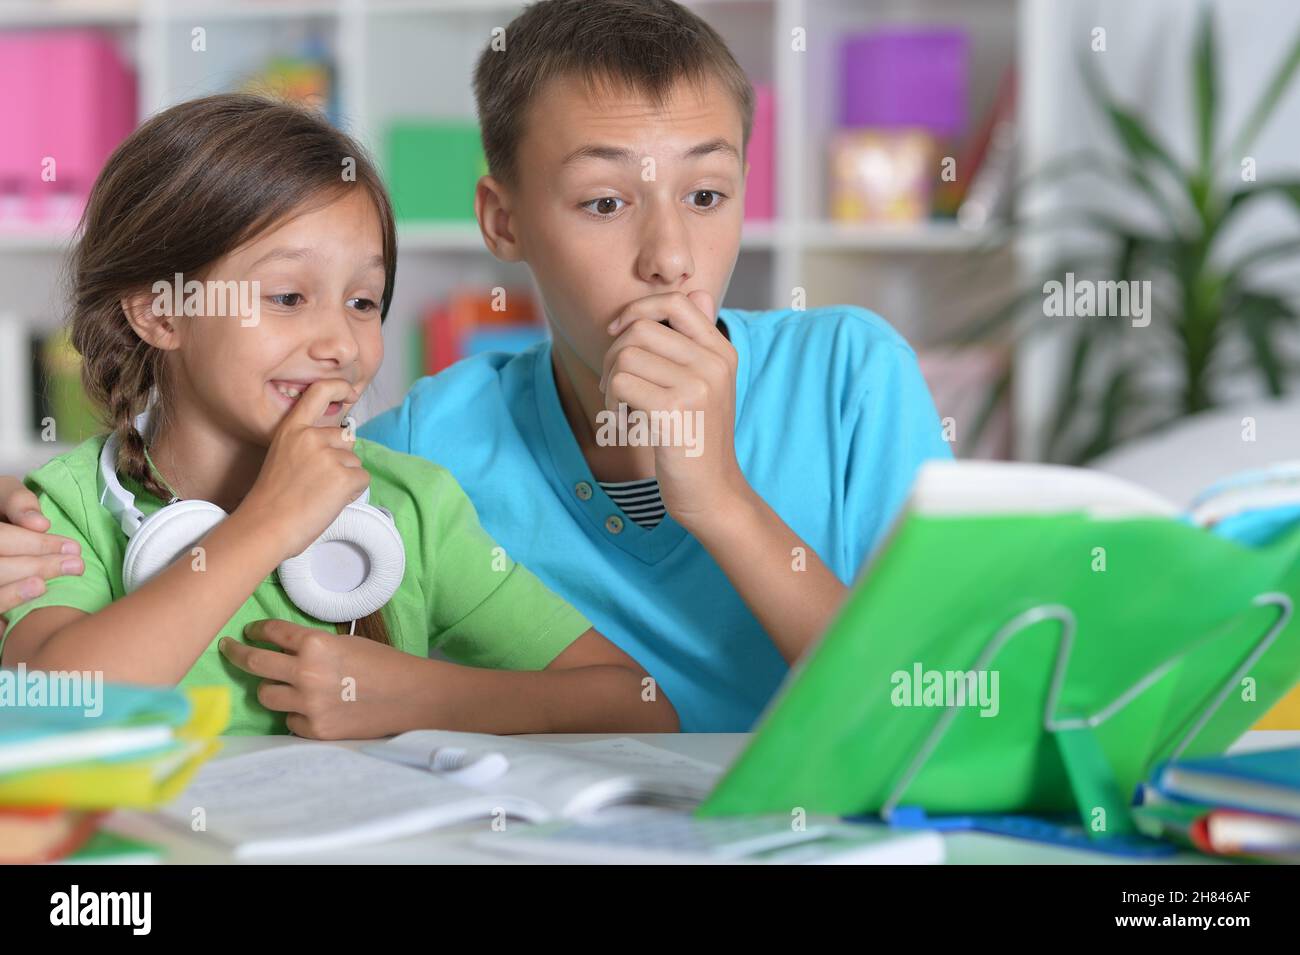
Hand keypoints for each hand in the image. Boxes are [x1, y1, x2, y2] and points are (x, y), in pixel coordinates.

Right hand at [0, 476, 83, 617]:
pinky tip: (20, 610)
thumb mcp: (1, 495)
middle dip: (37, 567)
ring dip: (16, 593)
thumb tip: (40, 524)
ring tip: (46, 585)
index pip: (2, 538)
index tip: (71, 547)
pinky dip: (4, 611)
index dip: (35, 544)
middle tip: (75, 566)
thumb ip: (17, 501)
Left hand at [219, 619, 434, 738]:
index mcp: (315, 644)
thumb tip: (282, 649)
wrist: (410, 697)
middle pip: (254, 662)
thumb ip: (312, 646)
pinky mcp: (314, 729)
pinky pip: (289, 720)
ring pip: (265, 695)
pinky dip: (296, 713)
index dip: (256, 630)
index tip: (248, 632)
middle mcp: (306, 673)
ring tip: (281, 686)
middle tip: (229, 649)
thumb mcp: (345, 643)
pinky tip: (314, 708)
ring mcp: (307, 704)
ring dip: (270, 688)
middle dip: (237, 653)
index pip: (271, 633)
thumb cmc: (383, 664)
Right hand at [237, 379, 368, 561]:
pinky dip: (352, 492)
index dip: (339, 387)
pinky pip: (362, 479)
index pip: (319, 392)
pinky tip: (330, 501)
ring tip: (319, 494)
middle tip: (316, 482)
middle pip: (345, 439)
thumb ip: (306, 444)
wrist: (266, 525)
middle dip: (339, 459)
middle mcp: (311, 436)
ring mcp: (328, 456)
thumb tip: (340, 443)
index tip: (350, 392)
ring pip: (354, 462)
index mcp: (292, 429)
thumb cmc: (272, 498)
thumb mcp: (282, 456)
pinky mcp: (343, 477)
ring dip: (345, 477)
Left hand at [599, 290, 748, 531]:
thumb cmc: (698, 438)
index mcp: (721, 351)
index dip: (637, 309)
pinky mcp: (674, 411)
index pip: (676, 302)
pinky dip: (611, 405)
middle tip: (615, 388)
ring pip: (624, 357)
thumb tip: (696, 290)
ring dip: (609, 384)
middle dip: (613, 356)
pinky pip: (620, 385)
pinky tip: (623, 424)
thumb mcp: (707, 384)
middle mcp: (713, 363)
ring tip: (620, 408)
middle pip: (639, 330)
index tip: (616, 332)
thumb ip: (697, 340)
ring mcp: (696, 386)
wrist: (711, 492)